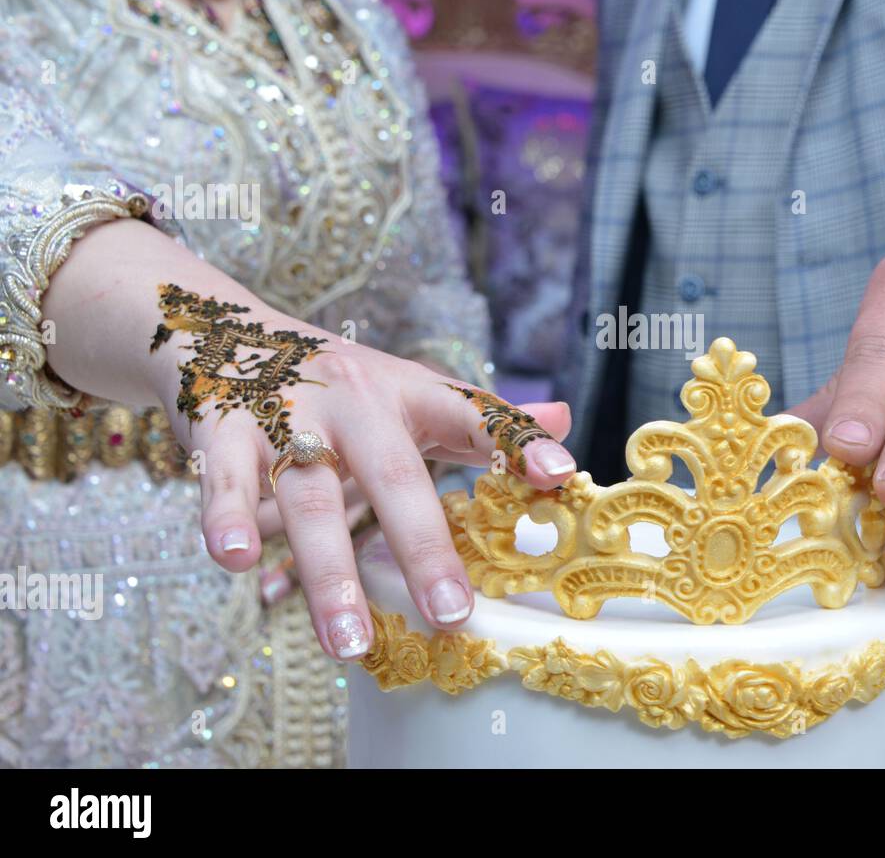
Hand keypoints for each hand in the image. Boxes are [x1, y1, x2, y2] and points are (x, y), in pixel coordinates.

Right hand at [42, 221, 576, 661]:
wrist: (227, 335)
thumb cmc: (343, 387)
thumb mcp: (415, 392)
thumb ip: (482, 418)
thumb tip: (566, 420)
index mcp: (410, 394)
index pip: (474, 416)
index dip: (518, 442)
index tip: (562, 475)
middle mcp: (354, 404)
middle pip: (394, 476)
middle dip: (423, 549)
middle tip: (452, 616)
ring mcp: (287, 418)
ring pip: (310, 500)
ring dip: (329, 576)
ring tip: (350, 645)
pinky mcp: (223, 433)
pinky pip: (224, 483)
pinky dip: (227, 520)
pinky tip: (239, 562)